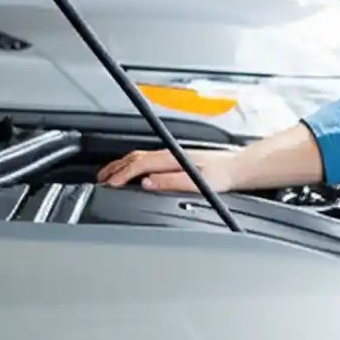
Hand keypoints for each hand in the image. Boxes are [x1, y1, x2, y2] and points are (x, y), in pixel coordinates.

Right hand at [97, 147, 240, 192]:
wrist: (239, 168)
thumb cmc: (223, 175)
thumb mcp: (199, 182)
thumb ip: (172, 182)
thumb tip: (148, 183)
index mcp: (173, 158)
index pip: (139, 164)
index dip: (121, 174)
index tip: (109, 185)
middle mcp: (171, 154)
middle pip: (135, 158)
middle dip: (115, 168)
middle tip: (100, 181)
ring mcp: (173, 156)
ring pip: (140, 158)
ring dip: (122, 166)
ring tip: (109, 176)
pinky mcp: (176, 160)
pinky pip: (147, 161)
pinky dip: (133, 166)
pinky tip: (133, 174)